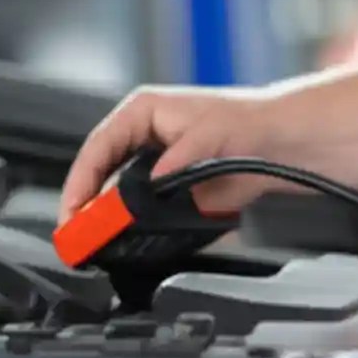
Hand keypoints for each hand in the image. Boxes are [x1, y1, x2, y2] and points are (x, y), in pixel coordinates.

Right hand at [59, 87, 281, 223]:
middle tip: (79, 238)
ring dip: (110, 219)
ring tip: (98, 245)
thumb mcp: (206, 138)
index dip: (80, 181)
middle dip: (88, 206)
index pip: (98, 147)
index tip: (72, 212)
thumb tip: (148, 188)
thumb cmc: (250, 122)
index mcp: (142, 112)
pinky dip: (135, 226)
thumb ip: (174, 165)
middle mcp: (145, 137)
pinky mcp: (172, 189)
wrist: (284, 142)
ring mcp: (158, 164)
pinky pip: (144, 210)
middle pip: (102, 174)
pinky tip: (130, 241)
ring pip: (120, 195)